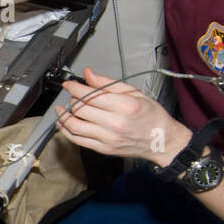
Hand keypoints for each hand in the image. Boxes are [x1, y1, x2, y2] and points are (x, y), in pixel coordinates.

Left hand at [55, 67, 188, 163]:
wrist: (161, 140)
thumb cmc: (151, 116)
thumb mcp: (134, 92)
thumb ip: (108, 83)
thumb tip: (89, 74)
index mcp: (124, 106)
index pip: (90, 95)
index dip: (75, 88)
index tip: (69, 84)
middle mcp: (115, 123)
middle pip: (81, 109)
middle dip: (71, 99)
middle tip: (71, 95)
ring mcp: (108, 138)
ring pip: (75, 126)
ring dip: (64, 116)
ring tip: (62, 109)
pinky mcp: (104, 149)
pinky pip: (78, 140)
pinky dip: (67, 131)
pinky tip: (64, 124)